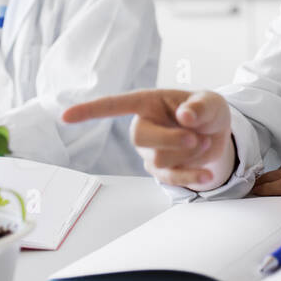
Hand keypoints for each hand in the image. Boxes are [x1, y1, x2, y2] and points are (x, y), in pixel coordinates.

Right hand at [63, 89, 236, 189]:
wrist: (215, 134)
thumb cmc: (205, 111)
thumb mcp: (210, 102)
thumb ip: (200, 107)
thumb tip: (185, 117)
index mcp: (147, 102)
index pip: (113, 105)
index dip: (89, 111)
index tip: (65, 117)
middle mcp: (142, 126)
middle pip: (140, 138)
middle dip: (170, 140)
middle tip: (195, 136)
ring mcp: (148, 152)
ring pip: (159, 160)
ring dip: (189, 153)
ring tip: (203, 141)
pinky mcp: (160, 172)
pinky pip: (172, 179)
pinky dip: (193, 175)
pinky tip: (207, 173)